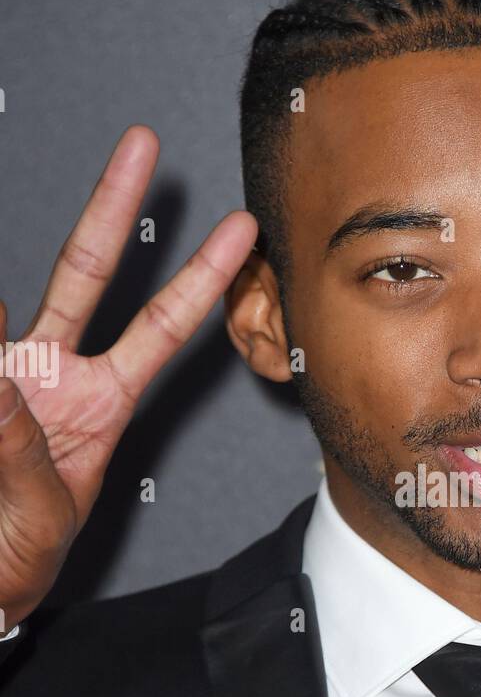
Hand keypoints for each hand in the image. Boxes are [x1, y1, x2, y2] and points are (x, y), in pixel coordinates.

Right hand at [0, 124, 257, 630]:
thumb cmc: (16, 553)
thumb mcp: (40, 513)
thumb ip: (20, 451)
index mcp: (100, 403)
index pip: (160, 328)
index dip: (199, 280)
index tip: (241, 232)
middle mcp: (54, 372)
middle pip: (87, 272)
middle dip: (114, 206)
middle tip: (144, 144)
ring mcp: (6, 373)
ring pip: (10, 302)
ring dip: (9, 303)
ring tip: (52, 326)